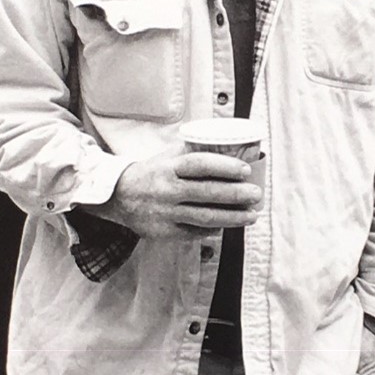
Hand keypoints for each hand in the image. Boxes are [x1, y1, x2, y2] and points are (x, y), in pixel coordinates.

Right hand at [95, 150, 261, 238]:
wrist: (118, 196)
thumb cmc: (152, 173)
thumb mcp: (167, 156)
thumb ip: (193, 150)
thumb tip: (227, 142)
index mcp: (168, 168)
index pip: (200, 165)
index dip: (224, 167)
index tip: (245, 170)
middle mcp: (167, 190)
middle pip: (207, 193)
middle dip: (236, 195)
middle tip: (256, 194)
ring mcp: (166, 213)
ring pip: (205, 217)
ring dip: (233, 217)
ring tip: (252, 215)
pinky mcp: (165, 232)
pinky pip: (195, 232)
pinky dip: (214, 229)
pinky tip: (230, 225)